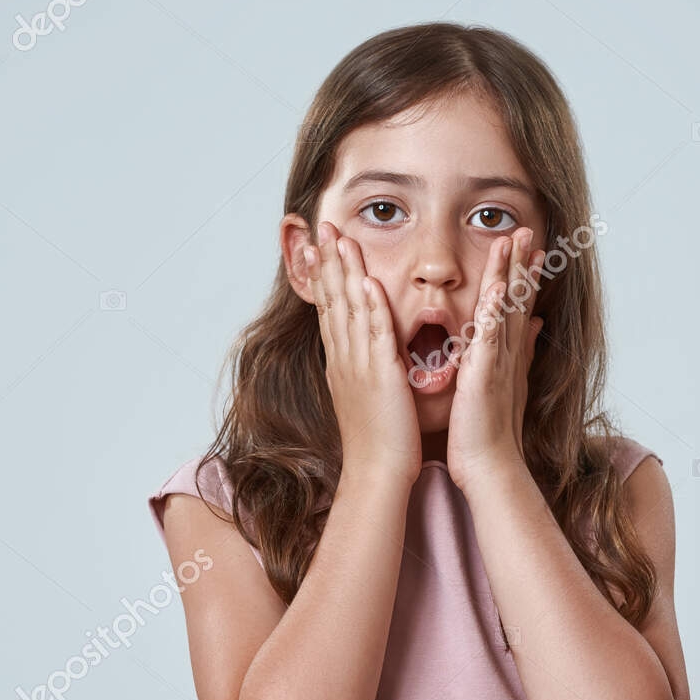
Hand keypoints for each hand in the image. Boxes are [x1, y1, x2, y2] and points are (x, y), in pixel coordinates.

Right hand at [304, 221, 420, 484]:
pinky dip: (370, 307)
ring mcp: (359, 366)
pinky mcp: (380, 376)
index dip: (324, 276)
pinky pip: (375, 335)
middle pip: (332, 301)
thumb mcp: (365, 397)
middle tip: (321, 225)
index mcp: (342, 363)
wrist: (377, 474)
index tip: (319, 246)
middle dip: (327, 261)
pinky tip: (367, 282)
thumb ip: (364, 371)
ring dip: (345, 272)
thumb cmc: (378, 442)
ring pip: (350, 310)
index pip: (329, 310)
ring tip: (339, 238)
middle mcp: (344, 359)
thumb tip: (363, 357)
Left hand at [446, 227, 544, 491]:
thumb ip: (522, 351)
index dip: (524, 274)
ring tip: (513, 242)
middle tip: (526, 228)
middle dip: (521, 262)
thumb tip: (537, 324)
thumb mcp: (507, 382)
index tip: (529, 245)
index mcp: (507, 353)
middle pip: (517, 298)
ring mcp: (500, 361)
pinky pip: (492, 338)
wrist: (488, 464)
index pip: (518, 305)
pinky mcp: (486, 373)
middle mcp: (509, 352)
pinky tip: (499, 289)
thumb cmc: (490, 429)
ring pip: (507, 310)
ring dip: (511, 274)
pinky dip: (496, 313)